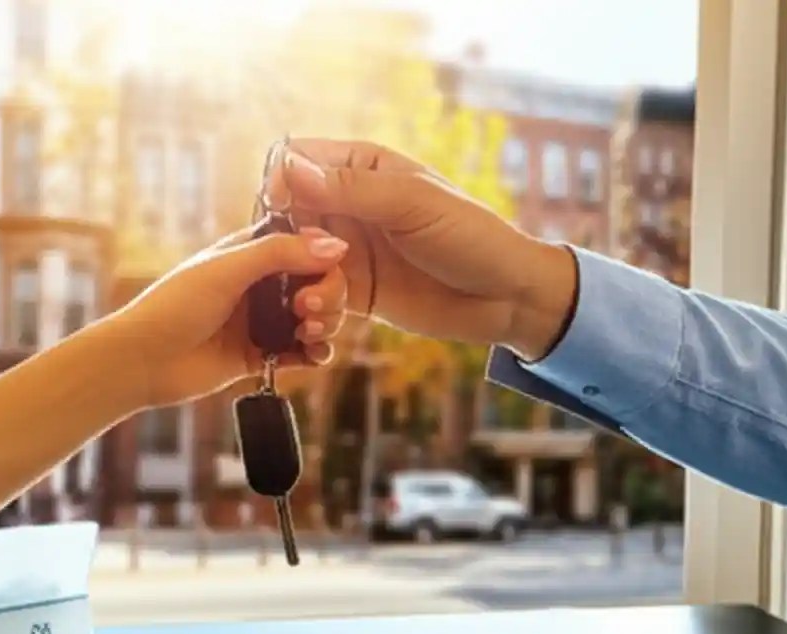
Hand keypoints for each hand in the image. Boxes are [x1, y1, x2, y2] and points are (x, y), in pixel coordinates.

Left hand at [107, 225, 349, 407]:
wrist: (143, 361)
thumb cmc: (175, 305)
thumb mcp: (228, 268)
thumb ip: (282, 253)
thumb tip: (338, 245)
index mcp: (251, 252)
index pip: (307, 245)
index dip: (325, 258)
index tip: (322, 273)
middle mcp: (261, 284)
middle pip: (320, 282)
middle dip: (328, 295)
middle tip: (308, 310)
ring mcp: (261, 320)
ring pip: (317, 317)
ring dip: (326, 324)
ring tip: (308, 334)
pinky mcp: (260, 355)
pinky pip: (302, 352)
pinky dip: (316, 353)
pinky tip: (314, 355)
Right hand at [269, 139, 578, 360]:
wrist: (505, 297)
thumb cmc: (470, 236)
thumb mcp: (412, 204)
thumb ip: (351, 189)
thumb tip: (289, 169)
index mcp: (362, 165)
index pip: (295, 161)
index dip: (281, 186)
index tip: (287, 217)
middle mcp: (347, 203)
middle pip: (285, 213)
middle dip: (284, 242)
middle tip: (304, 266)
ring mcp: (346, 247)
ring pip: (293, 257)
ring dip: (296, 281)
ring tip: (319, 302)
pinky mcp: (351, 287)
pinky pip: (312, 293)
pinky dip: (312, 307)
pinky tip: (326, 320)